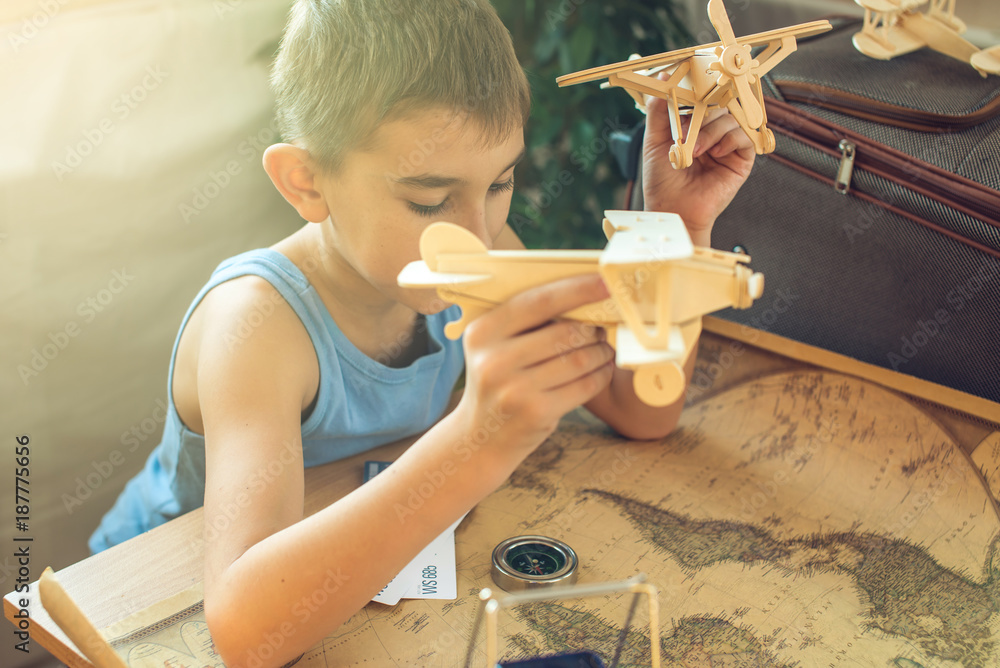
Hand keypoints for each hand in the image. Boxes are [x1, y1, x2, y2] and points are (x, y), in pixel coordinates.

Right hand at [456, 274, 615, 465]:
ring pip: (578, 360)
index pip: (538, 301)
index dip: (576, 290)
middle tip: (602, 329)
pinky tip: (602, 370)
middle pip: (565, 332)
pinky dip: (600, 375)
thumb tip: (580, 293)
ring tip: (604, 350)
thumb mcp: (493, 348)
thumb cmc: (497, 382)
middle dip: (592, 329)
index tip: (604, 283)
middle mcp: (494, 359)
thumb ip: (524, 323)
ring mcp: (514, 389)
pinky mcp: (536, 412)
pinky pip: (583, 386)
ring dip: (600, 352)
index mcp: (483, 332)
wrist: (480, 438)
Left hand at [641, 74, 755, 245]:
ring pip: (731, 117)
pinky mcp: (741, 158)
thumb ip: (658, 110)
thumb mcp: (655, 140)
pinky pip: (745, 134)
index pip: (702, 98)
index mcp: (693, 126)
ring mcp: (727, 144)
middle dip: (702, 113)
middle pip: (719, 103)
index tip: (689, 87)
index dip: (698, 91)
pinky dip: (729, 139)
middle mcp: (712, 133)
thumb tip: (662, 77)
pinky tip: (714, 154)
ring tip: (694, 151)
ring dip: (711, 130)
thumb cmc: (663, 181)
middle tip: (686, 130)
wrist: (673, 210)